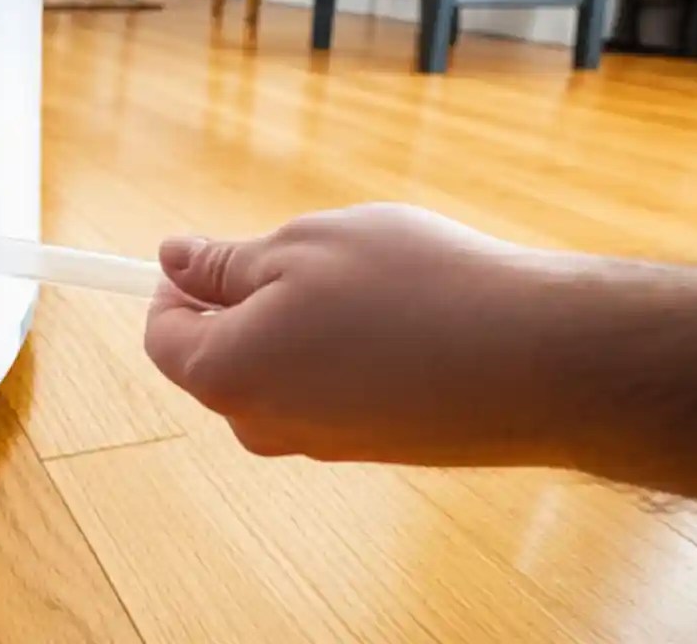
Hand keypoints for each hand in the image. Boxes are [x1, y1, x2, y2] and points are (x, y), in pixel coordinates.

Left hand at [144, 203, 574, 467]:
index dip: (175, 287)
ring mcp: (319, 444)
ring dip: (298, 324)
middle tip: (304, 258)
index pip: (161, 336)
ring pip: (278, 371)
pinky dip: (342, 353)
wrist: (535, 362)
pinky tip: (397, 322)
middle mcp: (261, 425)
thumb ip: (222, 263)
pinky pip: (328, 390)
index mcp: (225, 375)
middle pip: (219, 357)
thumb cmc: (410, 291)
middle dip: (243, 302)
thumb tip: (171, 261)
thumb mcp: (299, 248)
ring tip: (364, 287)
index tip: (211, 252)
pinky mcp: (372, 448)